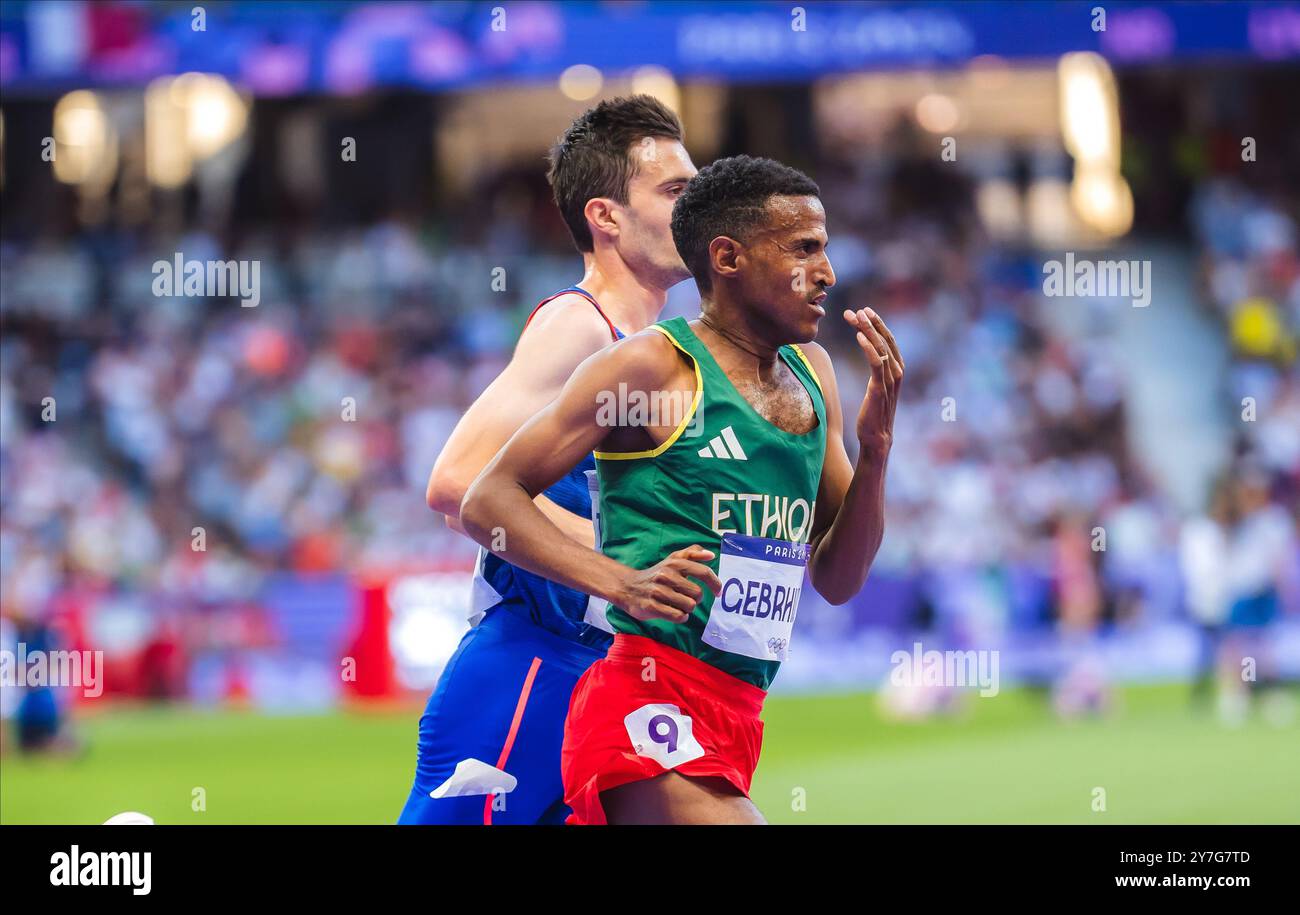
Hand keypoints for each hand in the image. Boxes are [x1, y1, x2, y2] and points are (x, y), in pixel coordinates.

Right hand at [614, 545, 722, 622]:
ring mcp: (658, 592)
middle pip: (698, 594)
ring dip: (687, 609)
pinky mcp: (652, 607)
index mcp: (674, 563)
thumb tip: (711, 554)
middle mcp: (666, 575)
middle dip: (696, 599)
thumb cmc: (656, 574)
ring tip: (677, 604)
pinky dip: (681, 617)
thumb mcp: (672, 560)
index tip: (718, 592)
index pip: (703, 573)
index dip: (715, 583)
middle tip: (687, 597)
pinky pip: (679, 617)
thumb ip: (692, 554)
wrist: (627, 587)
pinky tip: (674, 612)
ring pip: (689, 606)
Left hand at [844, 308, 903, 455]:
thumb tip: (870, 355)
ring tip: (856, 316)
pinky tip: (859, 336)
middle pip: (885, 340)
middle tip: (858, 309)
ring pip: (881, 348)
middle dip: (871, 322)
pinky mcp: (880, 389)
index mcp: (897, 369)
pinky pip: (876, 363)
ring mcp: (890, 380)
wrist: (876, 438)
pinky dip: (869, 348)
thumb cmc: (873, 414)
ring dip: (868, 330)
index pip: (888, 340)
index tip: (863, 311)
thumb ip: (877, 371)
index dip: (877, 324)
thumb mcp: (876, 387)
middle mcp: (897, 372)